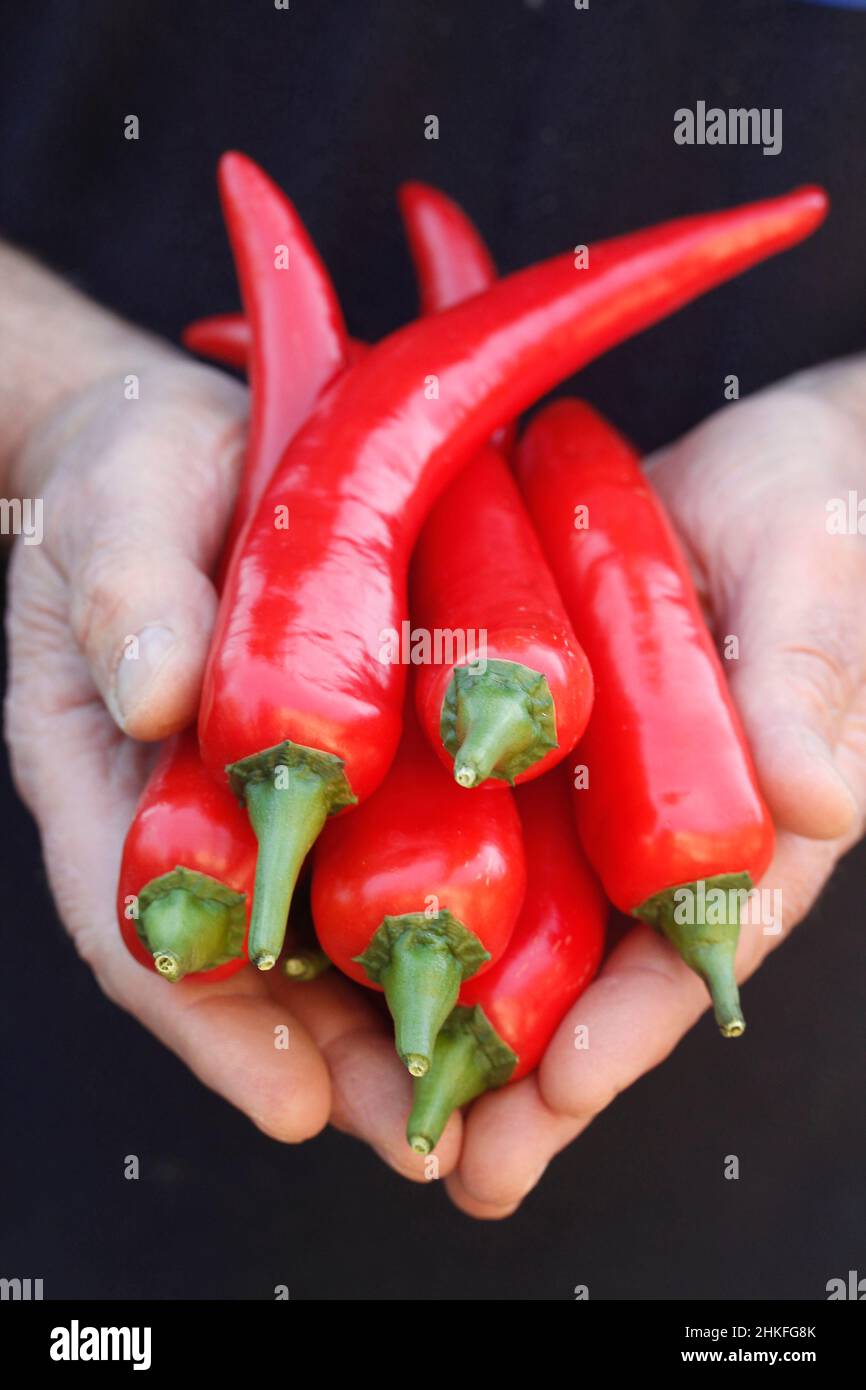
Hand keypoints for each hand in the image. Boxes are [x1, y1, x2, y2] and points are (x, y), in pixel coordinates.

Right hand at [2, 308, 458, 1169]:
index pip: (140, 922)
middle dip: (331, 1055)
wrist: (206, 442)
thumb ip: (123, 595)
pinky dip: (456, 909)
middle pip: (254, 965)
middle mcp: (197, 812)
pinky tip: (523, 962)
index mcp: (105, 779)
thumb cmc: (135, 480)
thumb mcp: (116, 514)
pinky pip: (404, 848)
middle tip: (417, 1129)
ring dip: (402, 1014)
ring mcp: (284, 791)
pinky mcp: (364, 755)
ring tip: (483, 1090)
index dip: (210, 1020)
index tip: (286, 1099)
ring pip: (334, 930)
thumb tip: (151, 692)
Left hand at [438, 356, 865, 1217]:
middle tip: (461, 1157)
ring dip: (462, 1006)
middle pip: (592, 968)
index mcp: (745, 819)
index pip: (694, 946)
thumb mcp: (815, 582)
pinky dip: (419, 887)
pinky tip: (342, 941)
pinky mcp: (521, 741)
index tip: (568, 1085)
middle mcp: (654, 827)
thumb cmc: (818, 519)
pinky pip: (467, 825)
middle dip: (532, 1066)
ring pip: (520, 919)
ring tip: (391, 1095)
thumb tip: (822, 800)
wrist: (755, 460)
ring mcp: (585, 791)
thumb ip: (813, 681)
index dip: (635, 1022)